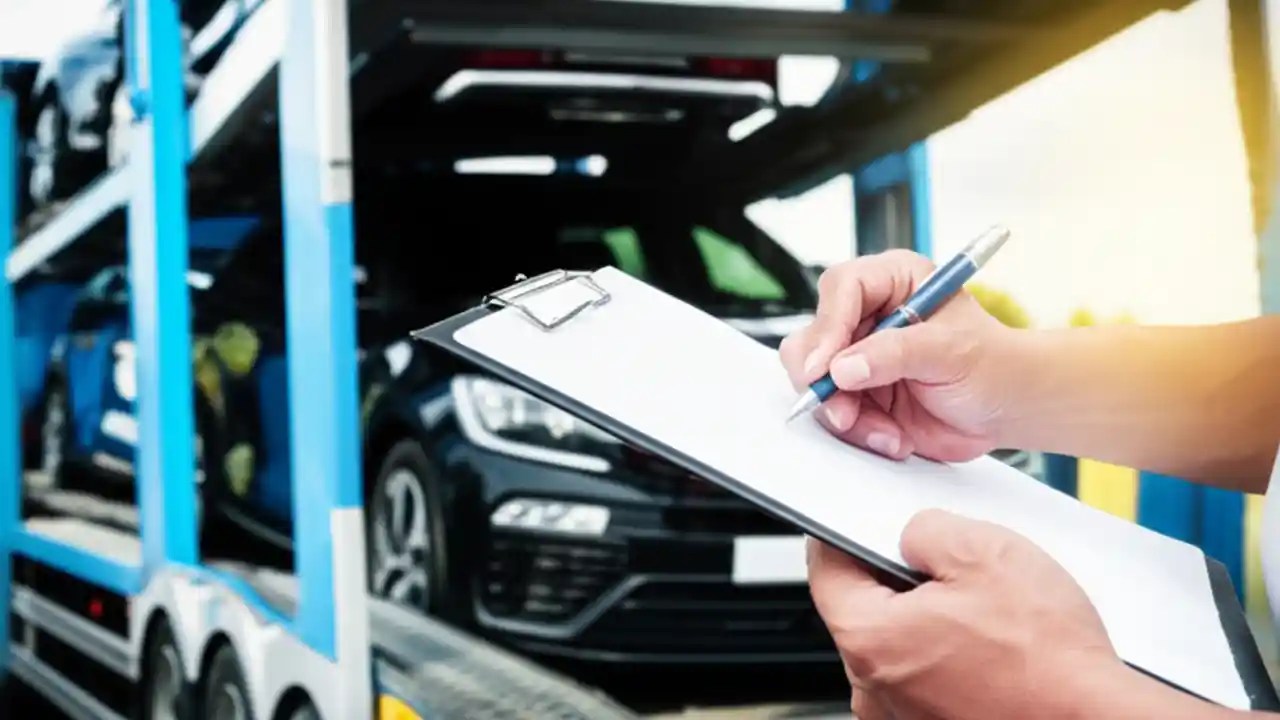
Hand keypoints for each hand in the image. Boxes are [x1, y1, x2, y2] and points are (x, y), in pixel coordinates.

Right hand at [779, 250, 1017, 461]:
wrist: (1007, 409)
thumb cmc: (993, 366)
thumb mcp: (951, 352)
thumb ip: (896, 354)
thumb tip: (843, 368)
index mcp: (894, 281)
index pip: (842, 288)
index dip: (828, 326)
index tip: (825, 367)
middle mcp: (868, 315)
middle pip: (814, 337)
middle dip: (824, 381)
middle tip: (842, 410)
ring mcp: (858, 356)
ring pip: (815, 381)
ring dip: (844, 414)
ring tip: (887, 432)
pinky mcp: (858, 393)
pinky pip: (833, 412)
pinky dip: (859, 430)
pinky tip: (894, 437)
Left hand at [807, 509, 1125, 719]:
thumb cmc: (1048, 659)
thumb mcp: (983, 551)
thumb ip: (924, 528)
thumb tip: (910, 535)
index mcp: (868, 638)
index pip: (826, 569)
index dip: (844, 534)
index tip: (857, 522)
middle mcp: (873, 689)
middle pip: (863, 610)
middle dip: (897, 581)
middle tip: (949, 567)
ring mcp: (902, 718)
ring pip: (898, 646)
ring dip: (927, 623)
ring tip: (983, 615)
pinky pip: (924, 680)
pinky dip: (947, 659)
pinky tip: (990, 650)